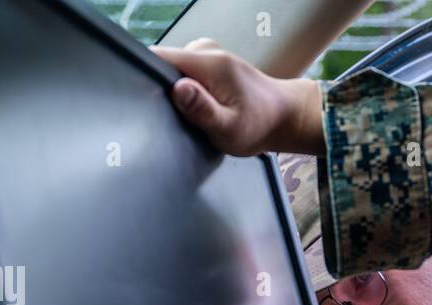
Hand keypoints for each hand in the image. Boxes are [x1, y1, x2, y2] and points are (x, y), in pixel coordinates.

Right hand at [151, 39, 324, 156]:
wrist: (282, 116)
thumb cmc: (259, 125)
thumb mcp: (229, 128)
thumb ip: (203, 110)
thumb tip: (179, 89)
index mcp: (209, 63)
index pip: (159, 57)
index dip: (149, 78)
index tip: (151, 100)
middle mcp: (207, 51)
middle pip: (164, 64)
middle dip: (165, 90)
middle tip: (184, 115)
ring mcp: (208, 54)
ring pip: (173, 70)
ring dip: (177, 92)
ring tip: (196, 112)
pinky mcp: (209, 62)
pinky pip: (184, 72)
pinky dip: (187, 90)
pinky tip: (201, 106)